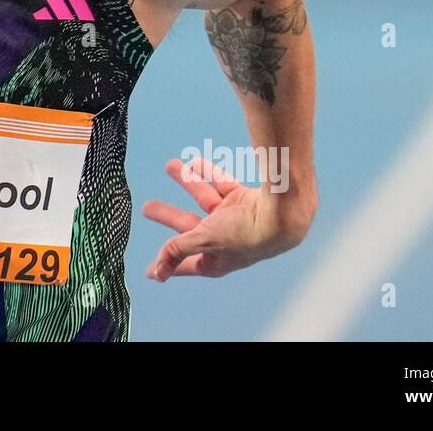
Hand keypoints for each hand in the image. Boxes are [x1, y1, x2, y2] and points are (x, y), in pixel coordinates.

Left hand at [141, 156, 301, 281]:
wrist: (285, 212)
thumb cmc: (246, 233)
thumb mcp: (205, 240)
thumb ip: (178, 249)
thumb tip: (155, 272)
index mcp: (218, 259)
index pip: (187, 263)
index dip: (169, 266)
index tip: (150, 271)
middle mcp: (225, 240)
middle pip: (189, 227)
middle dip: (168, 216)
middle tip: (147, 207)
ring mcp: (235, 218)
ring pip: (204, 198)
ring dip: (188, 181)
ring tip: (169, 165)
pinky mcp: (245, 199)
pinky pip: (222, 184)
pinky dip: (209, 173)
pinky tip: (194, 161)